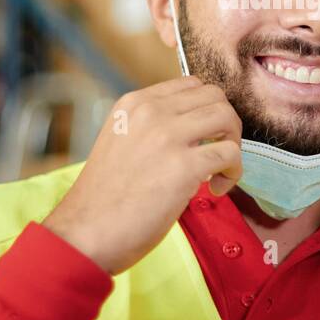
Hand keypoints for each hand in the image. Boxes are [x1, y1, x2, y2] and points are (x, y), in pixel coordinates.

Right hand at [43, 76, 242, 274]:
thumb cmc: (104, 199)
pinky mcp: (184, 166)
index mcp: (134, 104)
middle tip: (218, 153)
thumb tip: (195, 130)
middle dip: (226, 124)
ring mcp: (168, 136)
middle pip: (215, 96)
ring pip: (227, 117)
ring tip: (218, 171)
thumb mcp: (121, 141)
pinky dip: (233, 172)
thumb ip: (151, 127)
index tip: (204, 135)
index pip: (191, 85)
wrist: (85, 234)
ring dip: (233, 144)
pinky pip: (230, 153)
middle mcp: (151, 112)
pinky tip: (216, 189)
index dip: (206, 109)